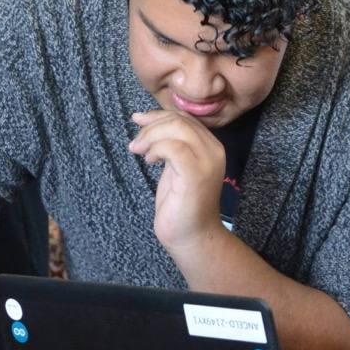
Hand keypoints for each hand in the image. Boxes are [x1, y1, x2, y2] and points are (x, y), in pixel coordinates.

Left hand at [128, 110, 224, 251]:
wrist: (192, 235)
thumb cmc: (181, 203)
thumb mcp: (175, 166)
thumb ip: (171, 145)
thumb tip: (150, 122)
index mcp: (210, 146)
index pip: (185, 117)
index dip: (159, 114)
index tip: (138, 120)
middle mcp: (214, 150)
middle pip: (180, 120)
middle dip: (151, 126)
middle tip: (135, 144)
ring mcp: (207, 162)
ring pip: (177, 129)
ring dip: (150, 136)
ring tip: (138, 151)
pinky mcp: (196, 174)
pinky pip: (174, 148)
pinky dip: (156, 149)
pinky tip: (150, 161)